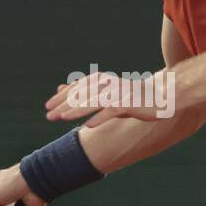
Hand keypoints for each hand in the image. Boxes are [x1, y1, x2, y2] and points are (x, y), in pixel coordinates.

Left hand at [44, 69, 173, 127]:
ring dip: (77, 110)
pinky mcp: (128, 103)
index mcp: (101, 80)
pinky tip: (87, 126)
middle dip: (64, 105)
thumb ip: (83, 92)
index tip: (47, 106)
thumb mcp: (103, 94)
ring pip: (94, 102)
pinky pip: (111, 111)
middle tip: (49, 115)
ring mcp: (118, 93)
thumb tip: (60, 88)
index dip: (61, 97)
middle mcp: (108, 84)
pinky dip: (99, 118)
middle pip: (82, 94)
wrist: (158, 97)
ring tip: (62, 118)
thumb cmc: (128, 97)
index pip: (77, 88)